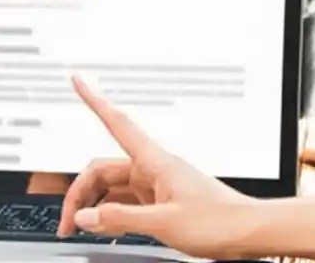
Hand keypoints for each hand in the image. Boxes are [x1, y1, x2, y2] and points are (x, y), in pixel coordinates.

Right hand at [57, 77, 258, 258]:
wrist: (248, 232)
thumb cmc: (218, 221)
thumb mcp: (163, 223)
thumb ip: (120, 219)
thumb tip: (86, 217)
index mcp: (155, 162)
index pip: (117, 123)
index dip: (94, 100)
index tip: (78, 81)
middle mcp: (153, 169)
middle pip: (102, 170)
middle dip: (79, 193)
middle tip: (66, 223)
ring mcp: (156, 186)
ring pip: (112, 189)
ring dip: (93, 207)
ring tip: (80, 230)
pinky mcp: (162, 203)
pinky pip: (126, 202)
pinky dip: (110, 214)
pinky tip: (104, 229)